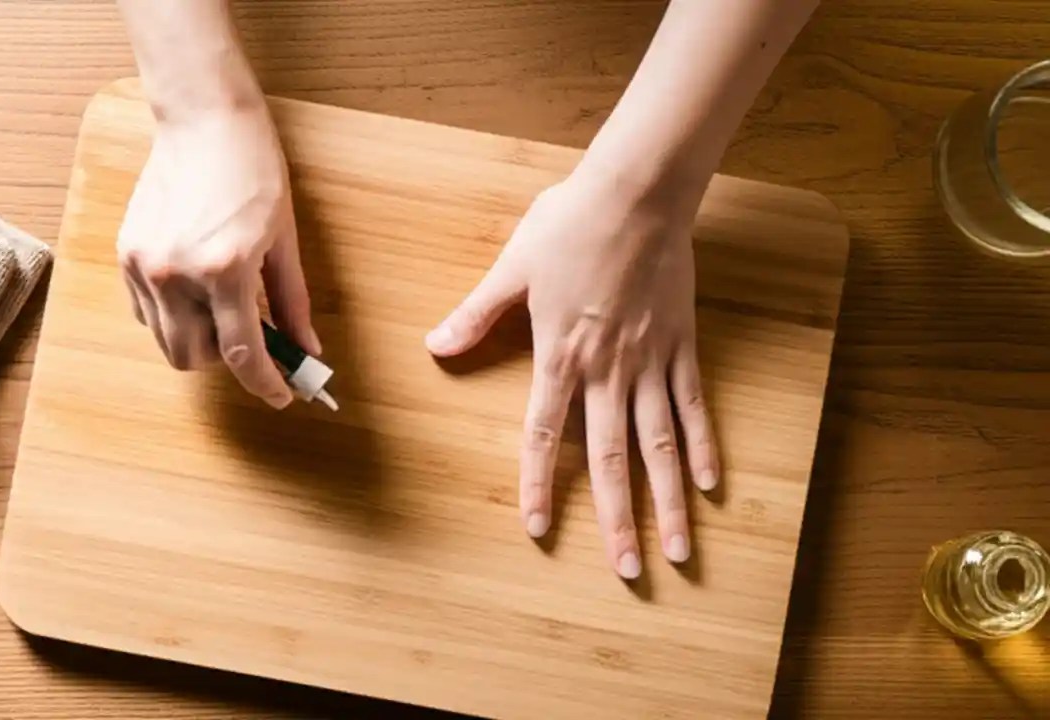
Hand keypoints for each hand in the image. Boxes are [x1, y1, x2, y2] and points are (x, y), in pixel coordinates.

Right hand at [117, 105, 319, 407]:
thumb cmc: (253, 172)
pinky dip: (173, 315)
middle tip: (251, 334)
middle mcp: (177, 274)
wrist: (204, 122)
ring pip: (167, 341)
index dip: (265, 383)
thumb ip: (291, 303)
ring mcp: (145, 266)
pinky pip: (147, 313)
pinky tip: (194, 286)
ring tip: (221, 304)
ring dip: (199, 338)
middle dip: (226, 358)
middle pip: (196, 358)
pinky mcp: (126, 255)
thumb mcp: (283, 241)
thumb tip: (306, 350)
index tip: (281, 395)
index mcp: (224, 269)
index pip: (242, 354)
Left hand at [426, 168, 718, 578]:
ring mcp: (650, 360)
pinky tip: (709, 485)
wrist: (637, 191)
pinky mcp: (681, 343)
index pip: (544, 433)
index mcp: (560, 354)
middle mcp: (608, 369)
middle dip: (617, 518)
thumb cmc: (570, 223)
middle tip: (628, 571)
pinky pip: (693, 405)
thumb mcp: (512, 267)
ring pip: (659, 444)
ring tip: (678, 549)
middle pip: (610, 457)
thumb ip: (477, 314)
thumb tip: (435, 345)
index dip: (539, 483)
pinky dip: (702, 445)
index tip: (538, 529)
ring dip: (667, 500)